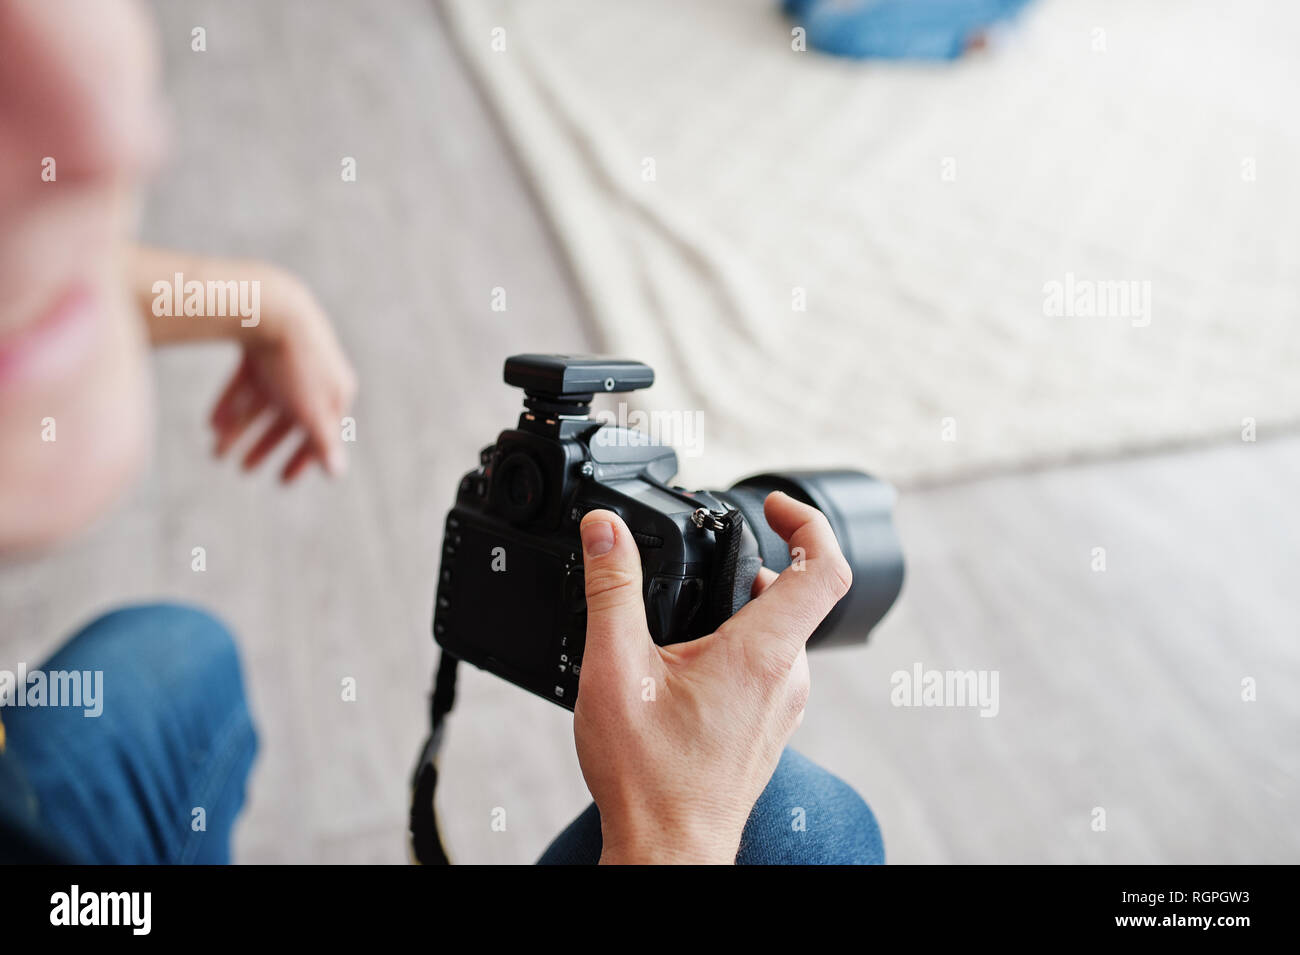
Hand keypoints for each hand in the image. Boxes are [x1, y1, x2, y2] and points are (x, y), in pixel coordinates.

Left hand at [131, 246, 356, 481]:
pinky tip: (212, 425)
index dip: (302, 458)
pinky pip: (246, 383)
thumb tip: (338, 474)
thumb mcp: (312, 409)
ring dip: (241, 430)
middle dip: (264, 446)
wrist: (269, 305)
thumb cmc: (298, 362)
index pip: (321, 432)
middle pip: (288, 418)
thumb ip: (324, 442)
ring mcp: (285, 360)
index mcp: (334, 390)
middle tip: (242, 470)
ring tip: (217, 453)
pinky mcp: (259, 347)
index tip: (282, 481)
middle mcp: (313, 375)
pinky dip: (231, 404)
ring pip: (263, 403)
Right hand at [573, 491, 851, 864]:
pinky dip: (738, 643)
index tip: (773, 504)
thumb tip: (607, 529)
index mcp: (762, 653)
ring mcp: (782, 706)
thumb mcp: (615, 669)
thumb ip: (612, 589)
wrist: (668, 852)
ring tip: (685, 611)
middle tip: (704, 555)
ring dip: (742, 607)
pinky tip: (686, 661)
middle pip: (797, 593)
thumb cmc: (650, 778)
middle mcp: (785, 677)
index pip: (825, 566)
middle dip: (752, 563)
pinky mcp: (768, 726)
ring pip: (780, 632)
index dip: (807, 520)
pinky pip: (767, 666)